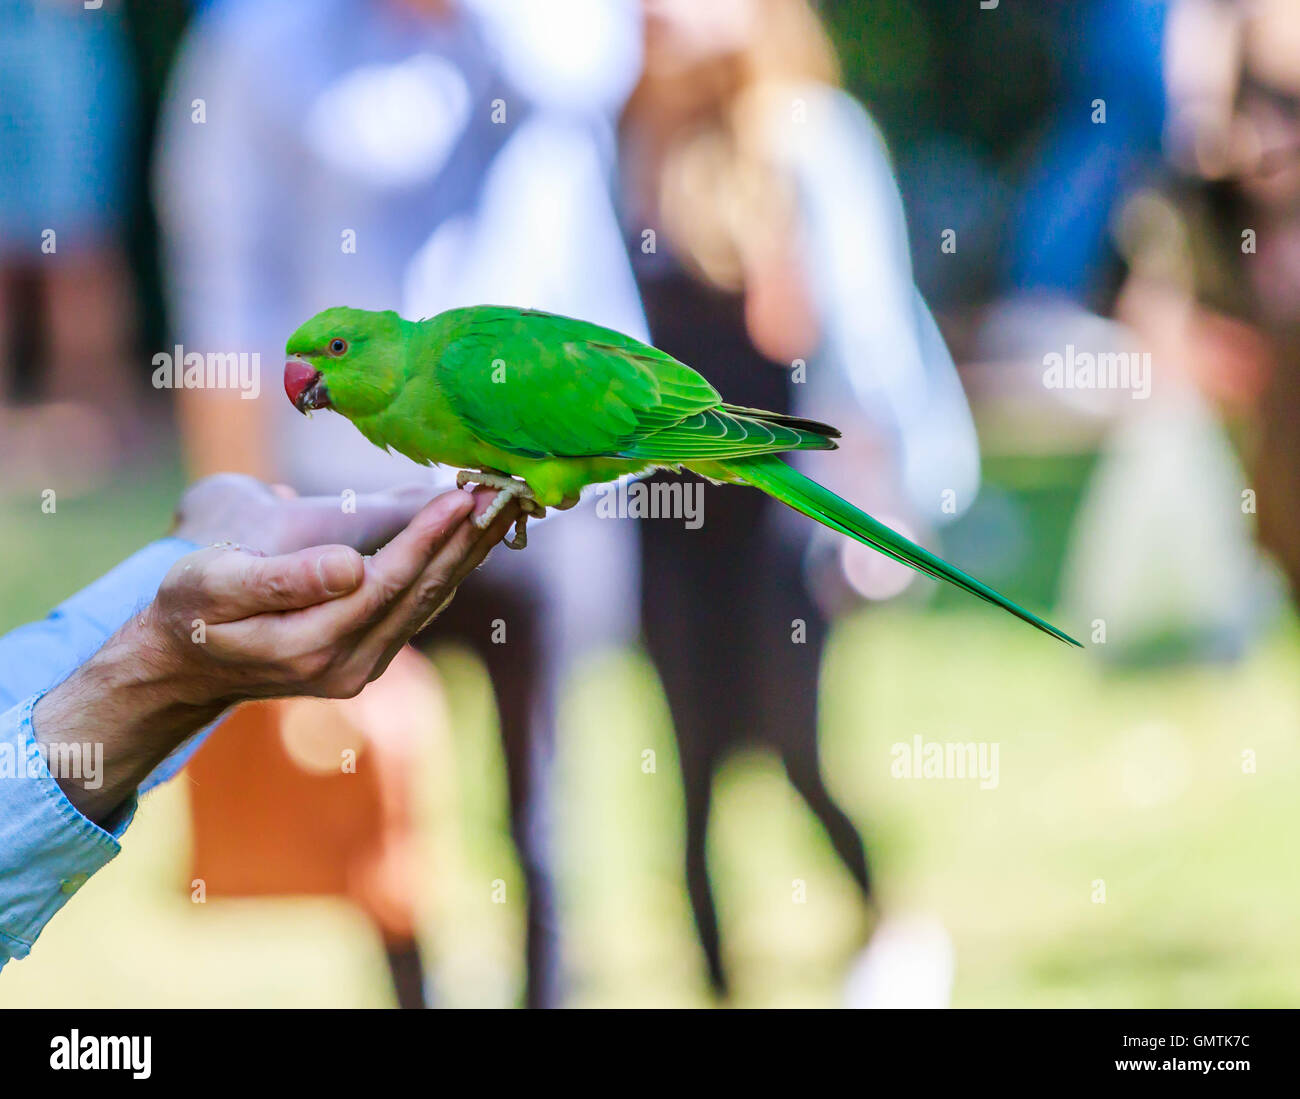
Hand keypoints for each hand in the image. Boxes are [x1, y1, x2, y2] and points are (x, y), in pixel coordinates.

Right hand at [34, 487, 516, 821]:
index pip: (387, 583)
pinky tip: (469, 538)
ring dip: (466, 554)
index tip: (460, 494)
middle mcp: (349, 665)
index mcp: (312, 646)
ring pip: (428, 602)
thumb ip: (280, 581)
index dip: (426, 538)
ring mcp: (363, 666)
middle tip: (504, 491)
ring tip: (500, 506)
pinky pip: (418, 608)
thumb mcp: (213, 586)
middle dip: (465, 541)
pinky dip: (446, 569)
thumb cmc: (191, 610)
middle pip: (422, 594)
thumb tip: (349, 566)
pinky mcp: (369, 655)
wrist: (185, 663)